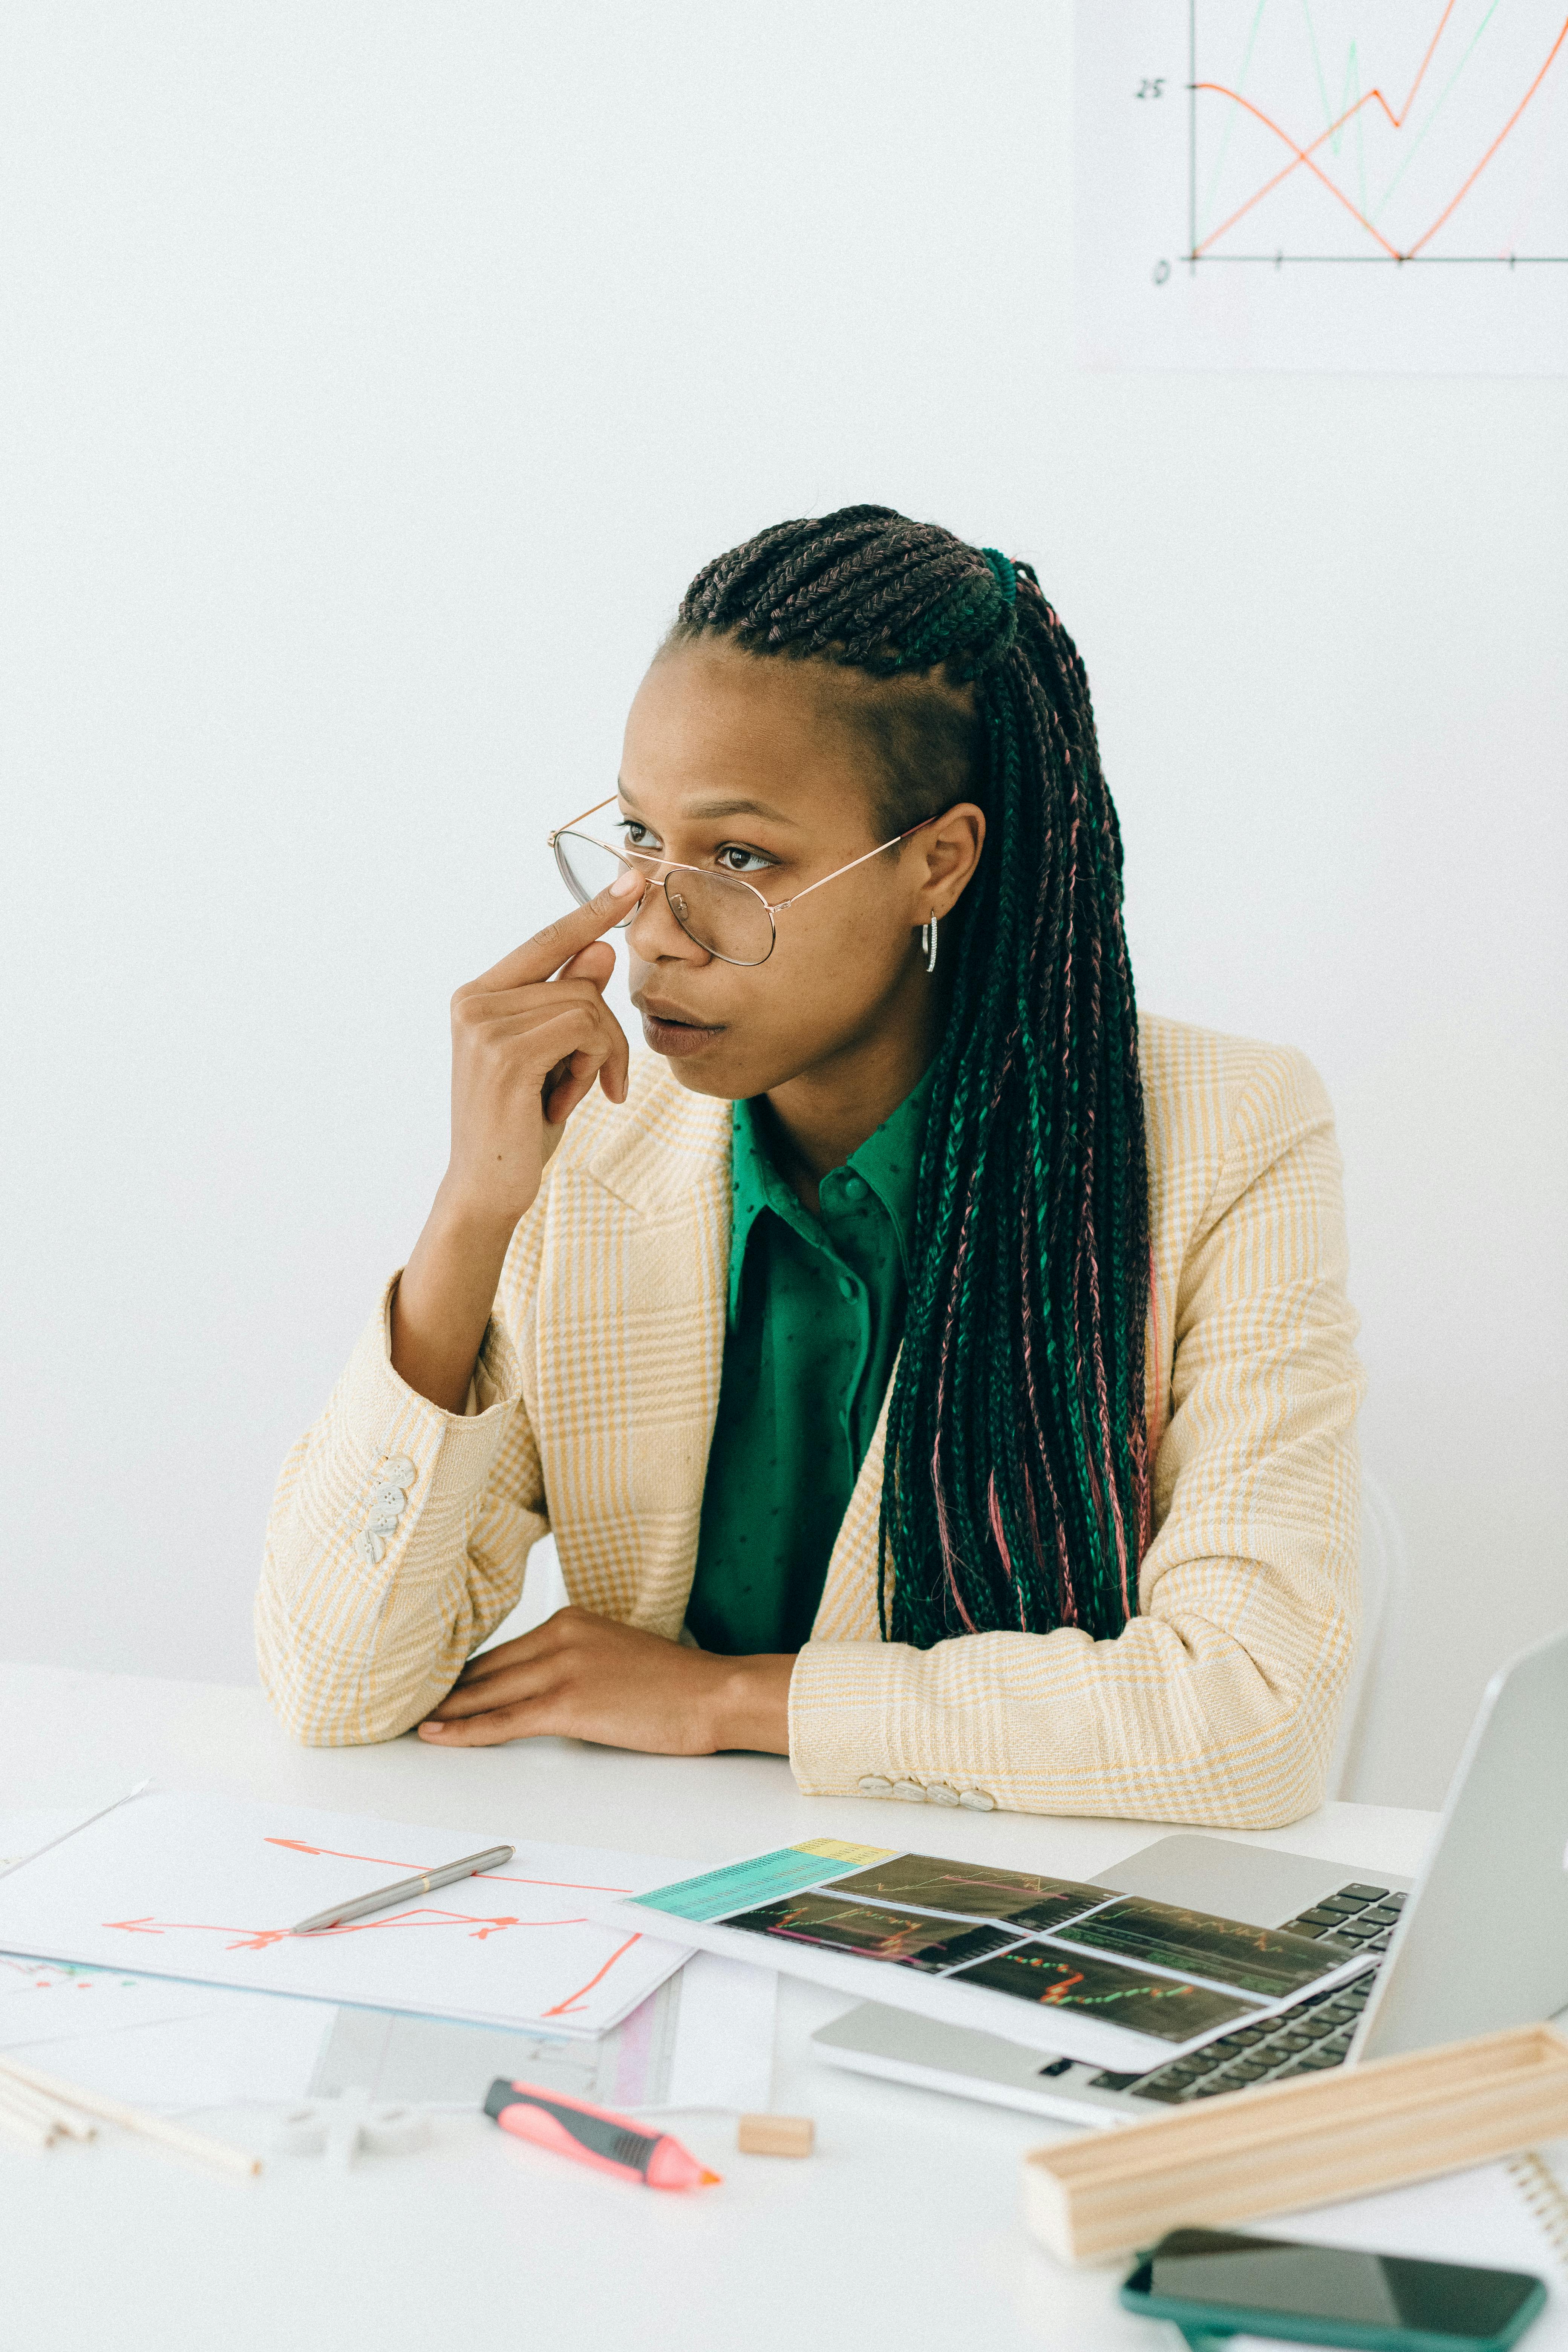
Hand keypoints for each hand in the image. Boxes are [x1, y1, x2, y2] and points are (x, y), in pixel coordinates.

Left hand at [415, 1607, 793, 1755]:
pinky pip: (503, 1720)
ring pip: (486, 1692)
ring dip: (445, 1710)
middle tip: (404, 1702)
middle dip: (445, 1688)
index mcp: (569, 1619)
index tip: (433, 1684)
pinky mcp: (568, 1703)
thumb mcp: (613, 1655)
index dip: (463, 1671)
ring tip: (410, 1722)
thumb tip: (533, 1690)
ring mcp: (562, 1667)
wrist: (713, 1694)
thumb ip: (570, 1663)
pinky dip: (465, 1730)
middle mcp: (560, 1634)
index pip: (502, 1649)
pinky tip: (439, 1735)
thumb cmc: (672, 1683)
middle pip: (486, 1668)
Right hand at [442, 865, 644, 1238]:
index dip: (593, 910)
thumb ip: (568, 1001)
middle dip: (606, 1031)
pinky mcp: (507, 1055)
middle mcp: (475, 1002)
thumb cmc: (520, 1123)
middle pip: (580, 980)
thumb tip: (601, 949)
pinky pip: (585, 1031)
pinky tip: (570, 1100)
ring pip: (587, 1006)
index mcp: (478, 996)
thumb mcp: (552, 1055)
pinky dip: (595, 1067)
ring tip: (573, 1093)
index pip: (548, 940)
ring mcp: (486, 1026)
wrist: (487, 1187)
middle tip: (597, 1080)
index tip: (634, 876)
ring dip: (600, 1055)